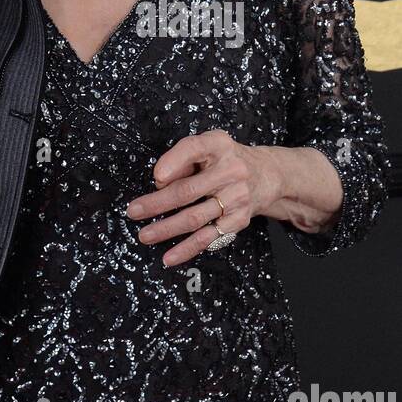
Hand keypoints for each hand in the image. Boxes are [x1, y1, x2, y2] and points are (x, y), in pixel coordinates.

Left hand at [125, 129, 280, 266]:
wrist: (267, 174)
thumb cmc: (225, 158)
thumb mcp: (208, 145)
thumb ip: (183, 157)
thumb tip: (159, 180)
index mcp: (218, 145)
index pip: (194, 149)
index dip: (173, 162)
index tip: (156, 176)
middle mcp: (231, 171)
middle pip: (188, 190)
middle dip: (157, 203)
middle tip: (134, 211)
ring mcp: (236, 198)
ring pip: (195, 217)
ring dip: (167, 229)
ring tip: (145, 235)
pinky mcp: (239, 221)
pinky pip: (208, 237)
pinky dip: (187, 249)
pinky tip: (170, 256)